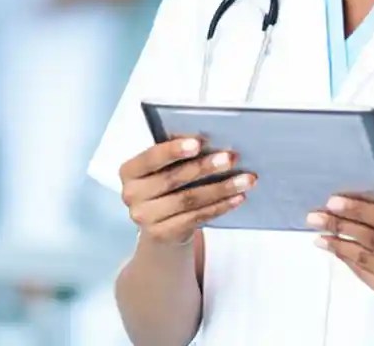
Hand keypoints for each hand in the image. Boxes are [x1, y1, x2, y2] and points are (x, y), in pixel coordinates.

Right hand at [118, 138, 255, 246]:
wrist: (160, 228)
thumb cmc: (165, 187)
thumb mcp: (162, 169)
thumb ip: (175, 154)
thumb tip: (208, 139)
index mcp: (129, 171)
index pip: (150, 158)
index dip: (173, 150)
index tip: (198, 142)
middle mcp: (131, 195)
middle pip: (173, 179)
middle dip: (205, 167)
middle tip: (231, 158)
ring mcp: (144, 218)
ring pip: (188, 200)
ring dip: (220, 188)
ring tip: (244, 179)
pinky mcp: (161, 234)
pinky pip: (195, 218)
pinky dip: (219, 207)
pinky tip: (237, 198)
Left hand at [307, 174, 373, 303]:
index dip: (360, 211)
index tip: (333, 201)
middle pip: (373, 241)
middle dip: (340, 226)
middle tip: (315, 216)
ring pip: (364, 258)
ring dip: (337, 243)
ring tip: (318, 231)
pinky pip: (364, 273)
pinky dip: (345, 258)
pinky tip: (332, 246)